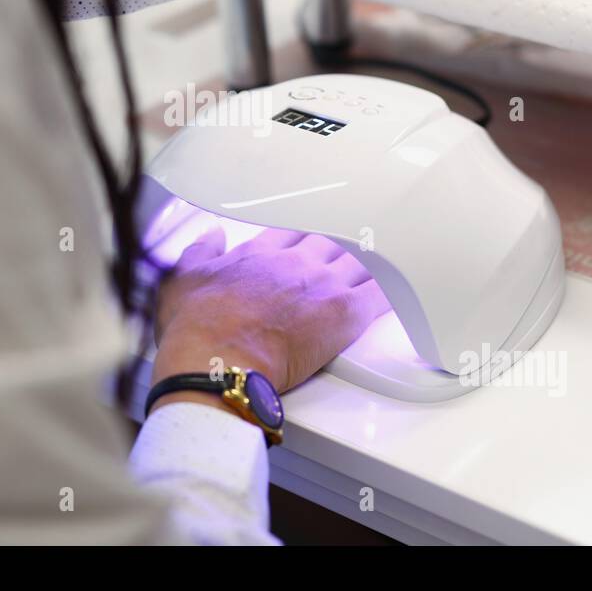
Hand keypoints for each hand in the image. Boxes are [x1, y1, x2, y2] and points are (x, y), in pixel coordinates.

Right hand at [150, 227, 389, 410]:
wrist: (216, 360)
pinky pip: (383, 294)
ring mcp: (323, 284)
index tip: (312, 234)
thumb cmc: (197, 330)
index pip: (292, 230)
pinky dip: (397, 289)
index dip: (305, 231)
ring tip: (390, 259)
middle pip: (332, 240)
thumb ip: (200, 252)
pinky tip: (409, 287)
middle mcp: (294, 262)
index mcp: (259, 252)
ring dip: (374, 261)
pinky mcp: (344, 313)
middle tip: (357, 241)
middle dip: (343, 241)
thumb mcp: (182, 279)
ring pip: (361, 260)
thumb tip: (210, 237)